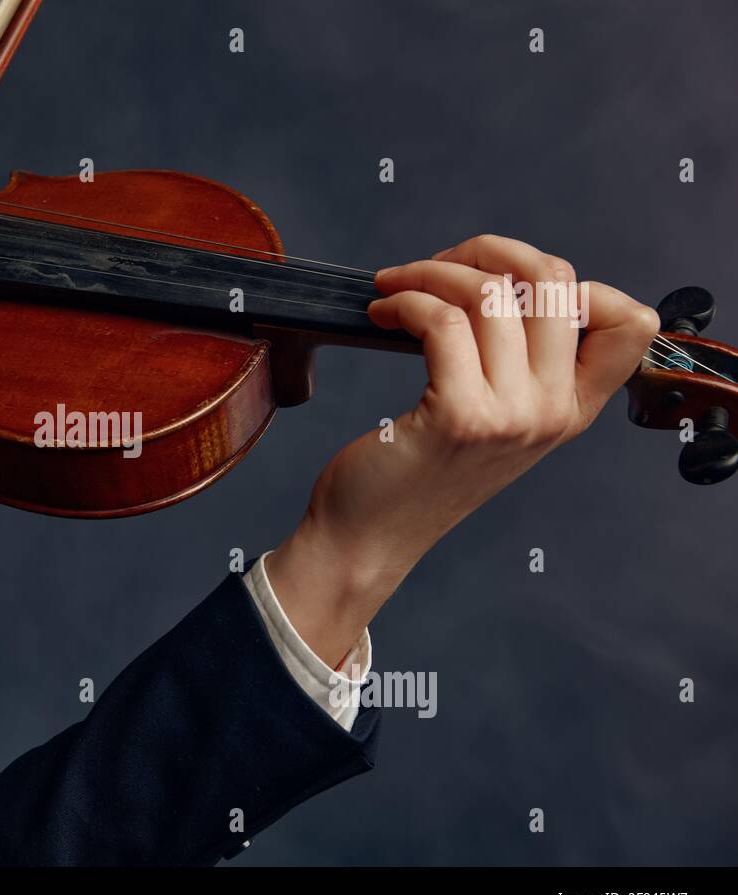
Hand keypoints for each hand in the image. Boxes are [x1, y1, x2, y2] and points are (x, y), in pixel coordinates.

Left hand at [267, 234, 659, 666]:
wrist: (367, 538)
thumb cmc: (415, 472)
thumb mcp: (490, 421)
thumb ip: (515, 368)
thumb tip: (498, 281)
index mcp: (571, 409)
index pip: (632, 323)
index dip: (574, 280)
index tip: (504, 283)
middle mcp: (553, 412)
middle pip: (555, 281)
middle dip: (485, 251)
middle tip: (434, 267)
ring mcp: (512, 416)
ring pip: (492, 294)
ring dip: (431, 273)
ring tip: (394, 288)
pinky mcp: (460, 417)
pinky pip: (443, 321)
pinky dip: (406, 301)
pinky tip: (381, 312)